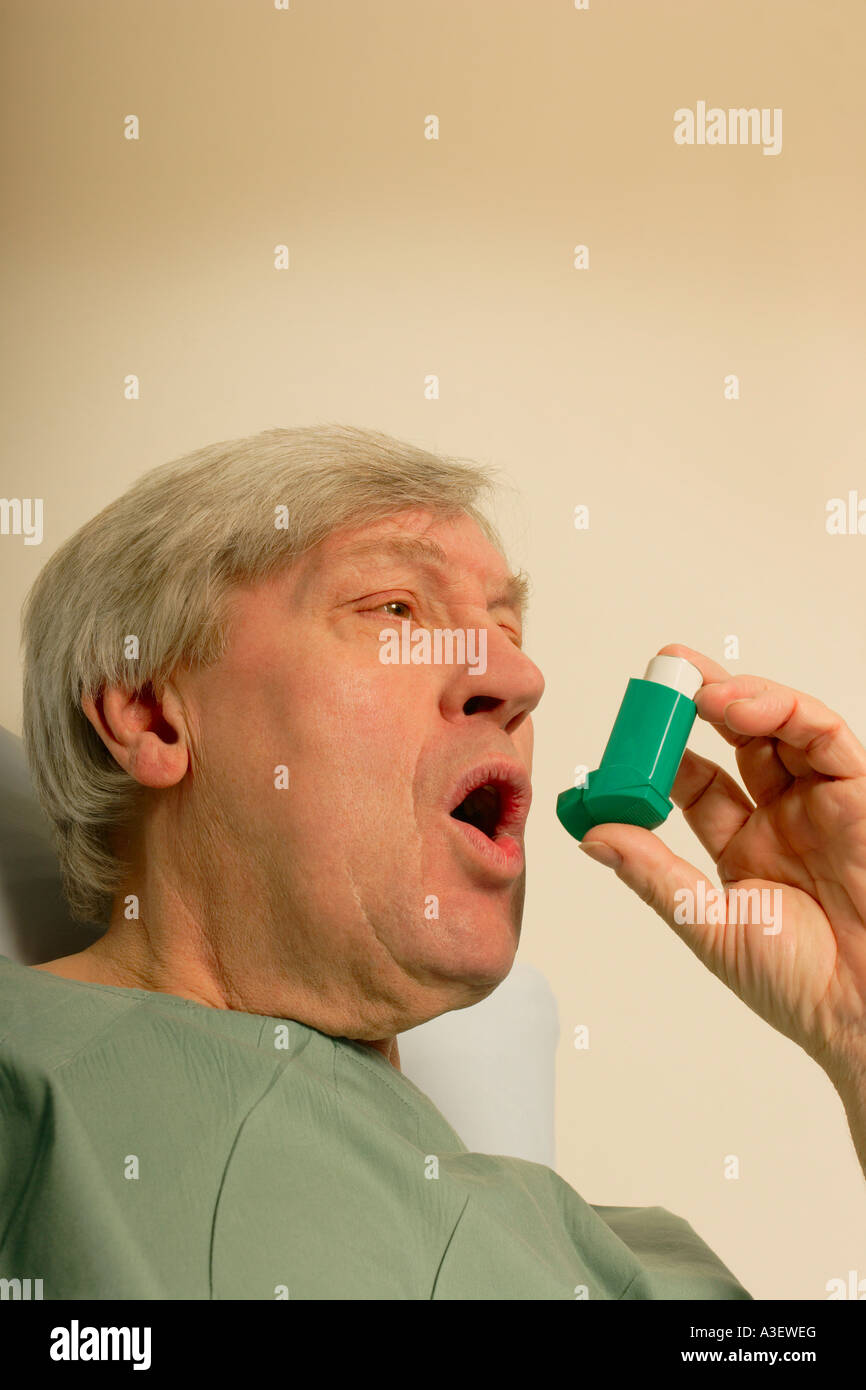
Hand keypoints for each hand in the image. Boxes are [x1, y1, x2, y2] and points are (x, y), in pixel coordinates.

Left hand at [579, 643, 865, 1092]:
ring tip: (696, 689)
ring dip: (737, 697)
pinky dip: (782, 710)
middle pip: (737, 739)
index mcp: (744, 847)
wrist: (864, 1014)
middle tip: (660, 673)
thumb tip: (590, 832)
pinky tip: (737, 706)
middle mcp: (782, 817)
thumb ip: (652, 873)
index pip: (696, 782)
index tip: (621, 736)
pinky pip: (824, 737)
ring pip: (778, 727)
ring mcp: (820, 803)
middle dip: (698, 702)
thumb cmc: (801, 986)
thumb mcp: (708, 924)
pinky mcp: (858, 794)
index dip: (660, 753)